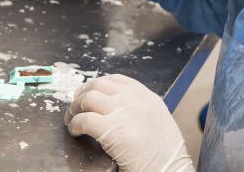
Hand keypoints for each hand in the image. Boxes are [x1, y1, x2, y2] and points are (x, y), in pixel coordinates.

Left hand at [65, 74, 194, 171]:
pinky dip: (75, 124)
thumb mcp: (159, 121)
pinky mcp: (111, 130)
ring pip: (88, 98)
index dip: (98, 85)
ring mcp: (122, 112)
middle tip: (76, 106)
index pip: (116, 80)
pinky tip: (76, 132)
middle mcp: (134, 100)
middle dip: (83, 94)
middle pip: (98, 85)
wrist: (170, 170)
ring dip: (75, 108)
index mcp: (147, 97)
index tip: (89, 93)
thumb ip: (140, 109)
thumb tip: (116, 108)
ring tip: (73, 119)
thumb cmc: (167, 155)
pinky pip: (83, 119)